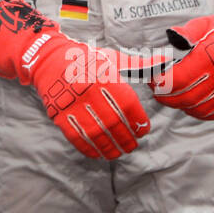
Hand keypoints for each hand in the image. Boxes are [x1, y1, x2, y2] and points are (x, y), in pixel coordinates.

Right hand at [0, 0, 155, 159]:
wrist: (49, 59)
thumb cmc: (87, 60)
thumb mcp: (113, 58)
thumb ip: (139, 65)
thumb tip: (164, 62)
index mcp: (106, 77)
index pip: (128, 105)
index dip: (138, 121)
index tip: (143, 130)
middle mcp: (90, 92)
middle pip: (114, 123)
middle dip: (126, 139)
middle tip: (132, 146)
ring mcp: (73, 104)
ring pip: (96, 134)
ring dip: (109, 148)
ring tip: (118, 153)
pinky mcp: (60, 114)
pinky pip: (76, 137)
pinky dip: (88, 149)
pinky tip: (97, 153)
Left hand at [154, 0, 213, 119]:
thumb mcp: (202, 25)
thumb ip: (185, 33)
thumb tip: (170, 36)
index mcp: (208, 57)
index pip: (177, 79)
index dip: (159, 81)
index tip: (150, 77)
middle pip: (183, 97)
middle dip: (164, 95)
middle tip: (155, 88)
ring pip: (196, 108)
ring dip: (178, 104)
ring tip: (169, 95)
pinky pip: (213, 113)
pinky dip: (197, 111)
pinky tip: (188, 103)